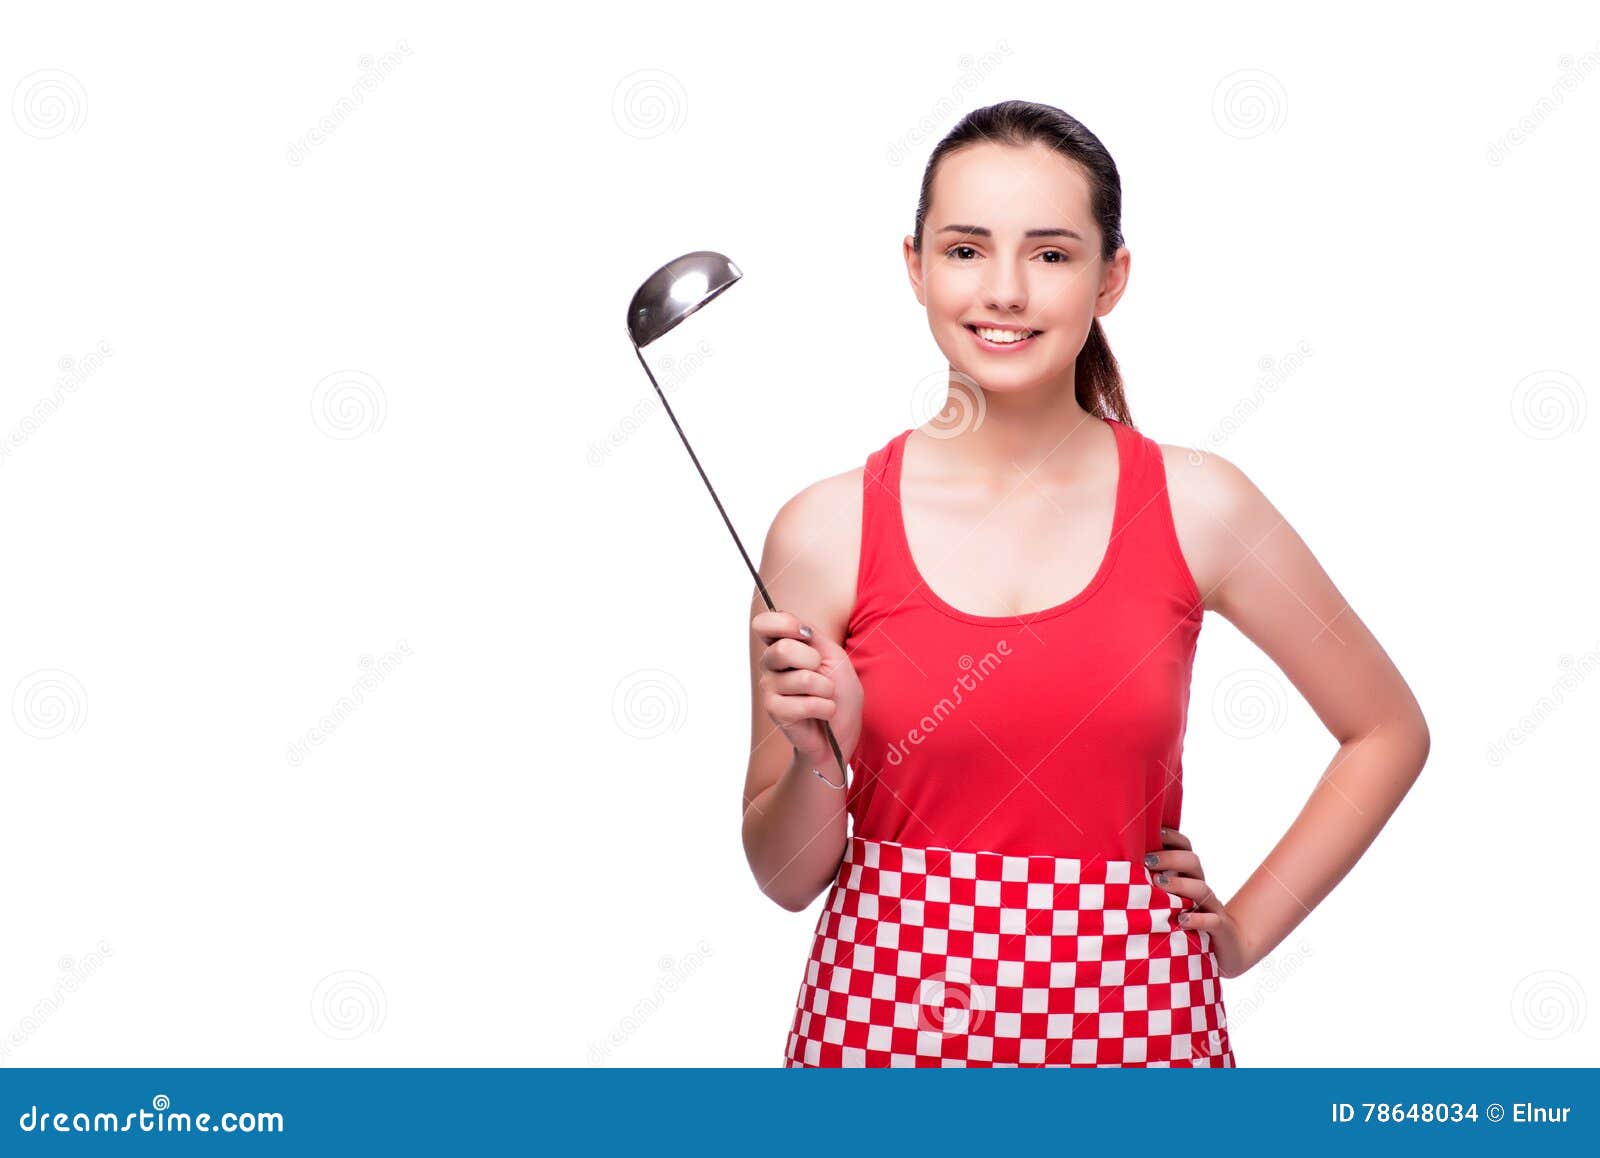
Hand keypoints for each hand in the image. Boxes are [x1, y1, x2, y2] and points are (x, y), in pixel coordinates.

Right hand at [751, 609, 862, 779]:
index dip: (784, 624)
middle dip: (815, 662)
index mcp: (782, 645)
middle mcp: (770, 665)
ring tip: (824, 697)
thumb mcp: (833, 656)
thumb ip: (814, 638)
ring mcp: (769, 688)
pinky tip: (822, 714)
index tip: (806, 635)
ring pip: (803, 679)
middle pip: (784, 649)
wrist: (840, 732)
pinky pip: (806, 703)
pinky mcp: (775, 711)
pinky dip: (825, 708)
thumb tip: (800, 627)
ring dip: (826, 690)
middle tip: (822, 674)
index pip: (764, 624)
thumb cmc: (839, 692)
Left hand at [1146, 825, 1252, 978]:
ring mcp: (1212, 907)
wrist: (1228, 948)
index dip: (1171, 837)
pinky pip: (1212, 920)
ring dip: (1180, 884)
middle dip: (1170, 858)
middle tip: (1147, 860)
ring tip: (1159, 883)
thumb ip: (1152, 883)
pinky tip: (1182, 919)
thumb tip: (1116, 869)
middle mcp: (1201, 886)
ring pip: (1201, 889)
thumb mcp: (1170, 900)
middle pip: (1192, 862)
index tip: (1151, 832)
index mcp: (1189, 875)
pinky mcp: (1220, 929)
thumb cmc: (1188, 919)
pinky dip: (1198, 919)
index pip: (1184, 847)